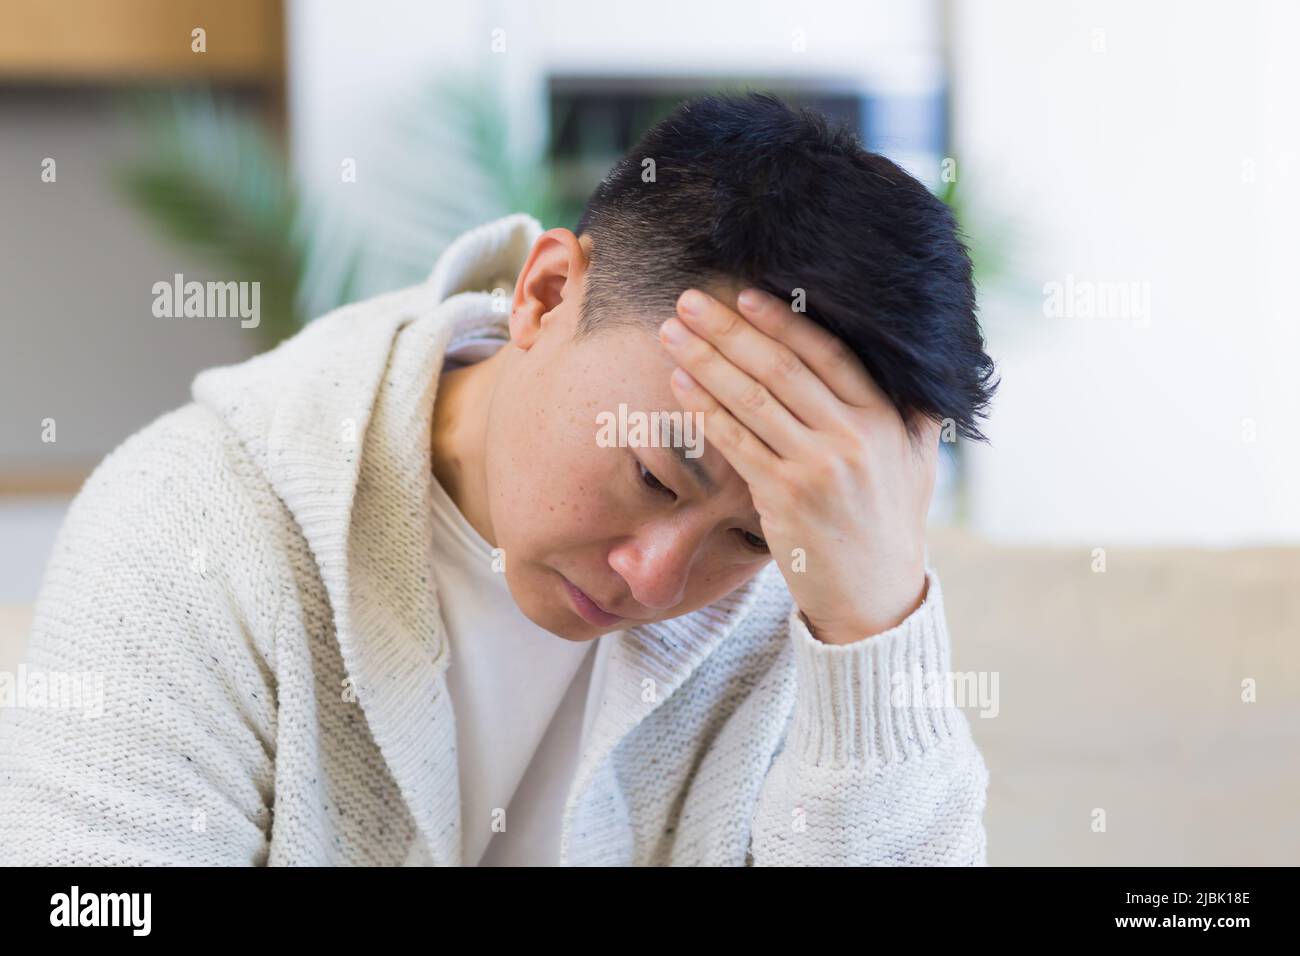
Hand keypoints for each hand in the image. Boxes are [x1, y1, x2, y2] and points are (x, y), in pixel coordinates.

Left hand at [660, 287, 938, 644]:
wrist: (877, 600)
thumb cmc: (889, 525)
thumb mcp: (916, 461)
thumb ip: (910, 411)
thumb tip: (910, 363)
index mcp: (886, 417)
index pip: (828, 353)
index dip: (782, 321)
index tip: (744, 294)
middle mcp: (854, 436)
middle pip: (780, 368)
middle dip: (728, 330)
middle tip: (688, 301)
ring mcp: (819, 468)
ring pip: (751, 401)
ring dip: (705, 362)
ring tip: (671, 335)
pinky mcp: (785, 499)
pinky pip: (736, 444)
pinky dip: (705, 411)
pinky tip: (680, 387)